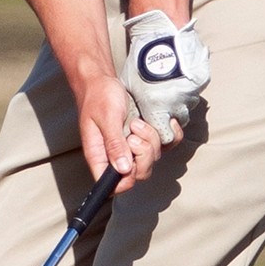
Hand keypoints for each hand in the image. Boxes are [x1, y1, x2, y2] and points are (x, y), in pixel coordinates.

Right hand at [77, 73, 162, 192]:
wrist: (103, 80)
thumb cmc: (98, 97)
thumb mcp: (106, 118)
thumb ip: (114, 144)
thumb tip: (123, 169)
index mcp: (100, 157)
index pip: (114, 185)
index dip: (127, 180)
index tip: (131, 160)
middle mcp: (116, 156)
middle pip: (139, 174)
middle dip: (143, 154)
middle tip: (133, 134)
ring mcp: (132, 147)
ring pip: (152, 158)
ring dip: (151, 140)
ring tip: (137, 123)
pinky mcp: (144, 136)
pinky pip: (164, 144)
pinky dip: (166, 134)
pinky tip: (157, 123)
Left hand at [121, 8, 210, 144]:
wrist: (161, 36)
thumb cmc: (140, 60)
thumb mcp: (130, 86)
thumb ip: (136, 106)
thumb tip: (136, 118)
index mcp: (158, 109)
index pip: (167, 138)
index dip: (161, 134)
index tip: (155, 125)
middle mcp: (177, 105)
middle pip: (178, 125)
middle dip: (170, 121)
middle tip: (162, 107)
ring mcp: (190, 94)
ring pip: (187, 108)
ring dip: (179, 104)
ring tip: (168, 90)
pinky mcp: (200, 83)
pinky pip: (194, 93)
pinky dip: (186, 89)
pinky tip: (176, 80)